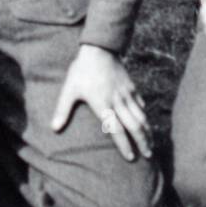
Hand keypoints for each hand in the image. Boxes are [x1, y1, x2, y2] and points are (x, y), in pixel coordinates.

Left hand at [51, 45, 151, 162]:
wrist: (99, 48)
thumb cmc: (81, 70)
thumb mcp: (69, 90)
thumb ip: (63, 110)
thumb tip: (54, 128)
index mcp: (104, 105)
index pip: (116, 130)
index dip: (124, 145)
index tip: (131, 158)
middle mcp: (118, 102)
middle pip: (135, 126)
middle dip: (143, 142)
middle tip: (149, 155)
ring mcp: (127, 94)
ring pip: (141, 116)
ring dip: (148, 131)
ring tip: (151, 143)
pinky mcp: (131, 86)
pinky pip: (140, 103)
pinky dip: (144, 114)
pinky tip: (145, 120)